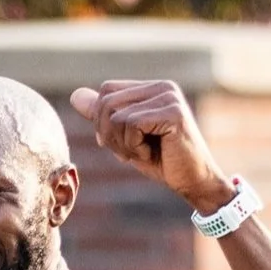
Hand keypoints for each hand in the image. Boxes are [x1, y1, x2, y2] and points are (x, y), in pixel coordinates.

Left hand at [69, 80, 232, 214]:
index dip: (103, 121)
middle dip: (109, 134)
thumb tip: (75, 96)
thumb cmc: (163, 162)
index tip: (122, 144)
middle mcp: (162, 86)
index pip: (106, 91)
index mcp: (152, 88)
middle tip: (131, 152)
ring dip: (122, 144)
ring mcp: (168, 97)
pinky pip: (131, 125)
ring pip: (116, 115)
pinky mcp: (173, 112)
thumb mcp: (126, 138)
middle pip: (106, 101)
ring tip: (144, 153)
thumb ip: (103, 116)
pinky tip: (153, 154)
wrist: (195, 183)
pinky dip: (134, 147)